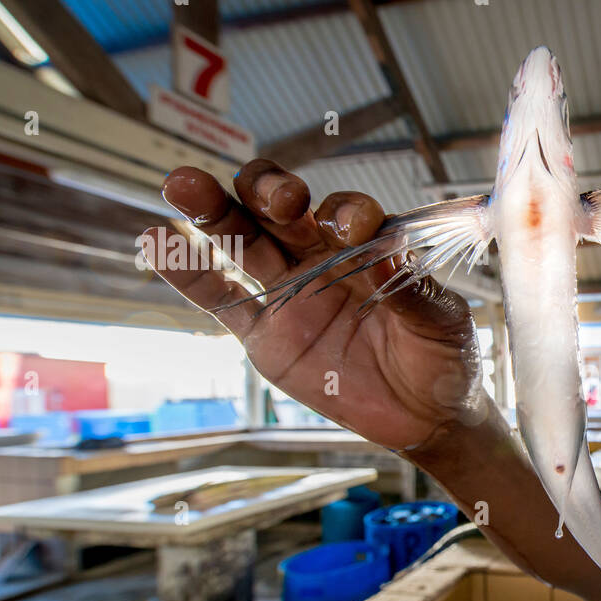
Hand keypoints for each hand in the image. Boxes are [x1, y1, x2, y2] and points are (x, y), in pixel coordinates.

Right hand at [146, 159, 486, 452]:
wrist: (428, 416)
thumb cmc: (443, 357)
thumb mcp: (441, 322)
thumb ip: (411, 289)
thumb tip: (382, 249)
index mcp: (368, 247)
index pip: (344, 212)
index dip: (346, 211)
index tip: (354, 226)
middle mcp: (322, 259)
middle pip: (278, 209)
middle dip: (270, 191)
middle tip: (278, 198)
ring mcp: (289, 293)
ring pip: (242, 241)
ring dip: (213, 211)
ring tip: (181, 184)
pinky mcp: (265, 334)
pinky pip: (221, 299)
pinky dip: (189, 273)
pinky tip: (157, 243)